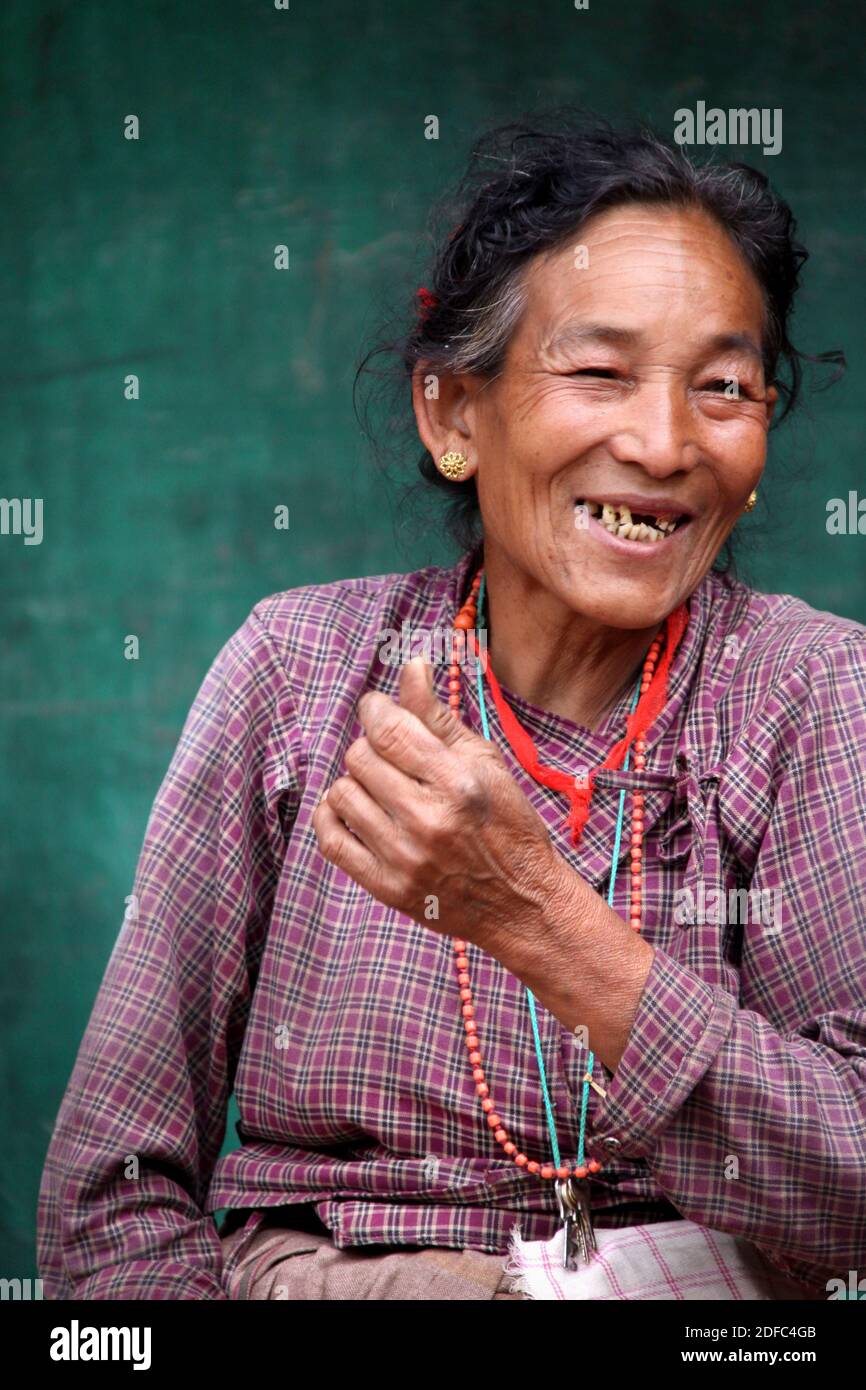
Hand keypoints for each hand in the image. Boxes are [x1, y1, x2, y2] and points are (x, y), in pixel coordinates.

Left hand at [312, 657, 578, 953]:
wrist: (521, 902)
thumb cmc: (508, 824)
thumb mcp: (484, 762)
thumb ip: (439, 716)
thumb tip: (410, 665)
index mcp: (457, 782)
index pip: (388, 729)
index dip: (375, 710)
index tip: (380, 710)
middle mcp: (427, 820)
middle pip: (360, 758)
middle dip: (371, 747)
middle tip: (391, 757)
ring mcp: (403, 858)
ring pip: (342, 794)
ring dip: (355, 782)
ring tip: (380, 788)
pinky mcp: (386, 887)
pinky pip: (331, 839)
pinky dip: (332, 816)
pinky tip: (352, 808)